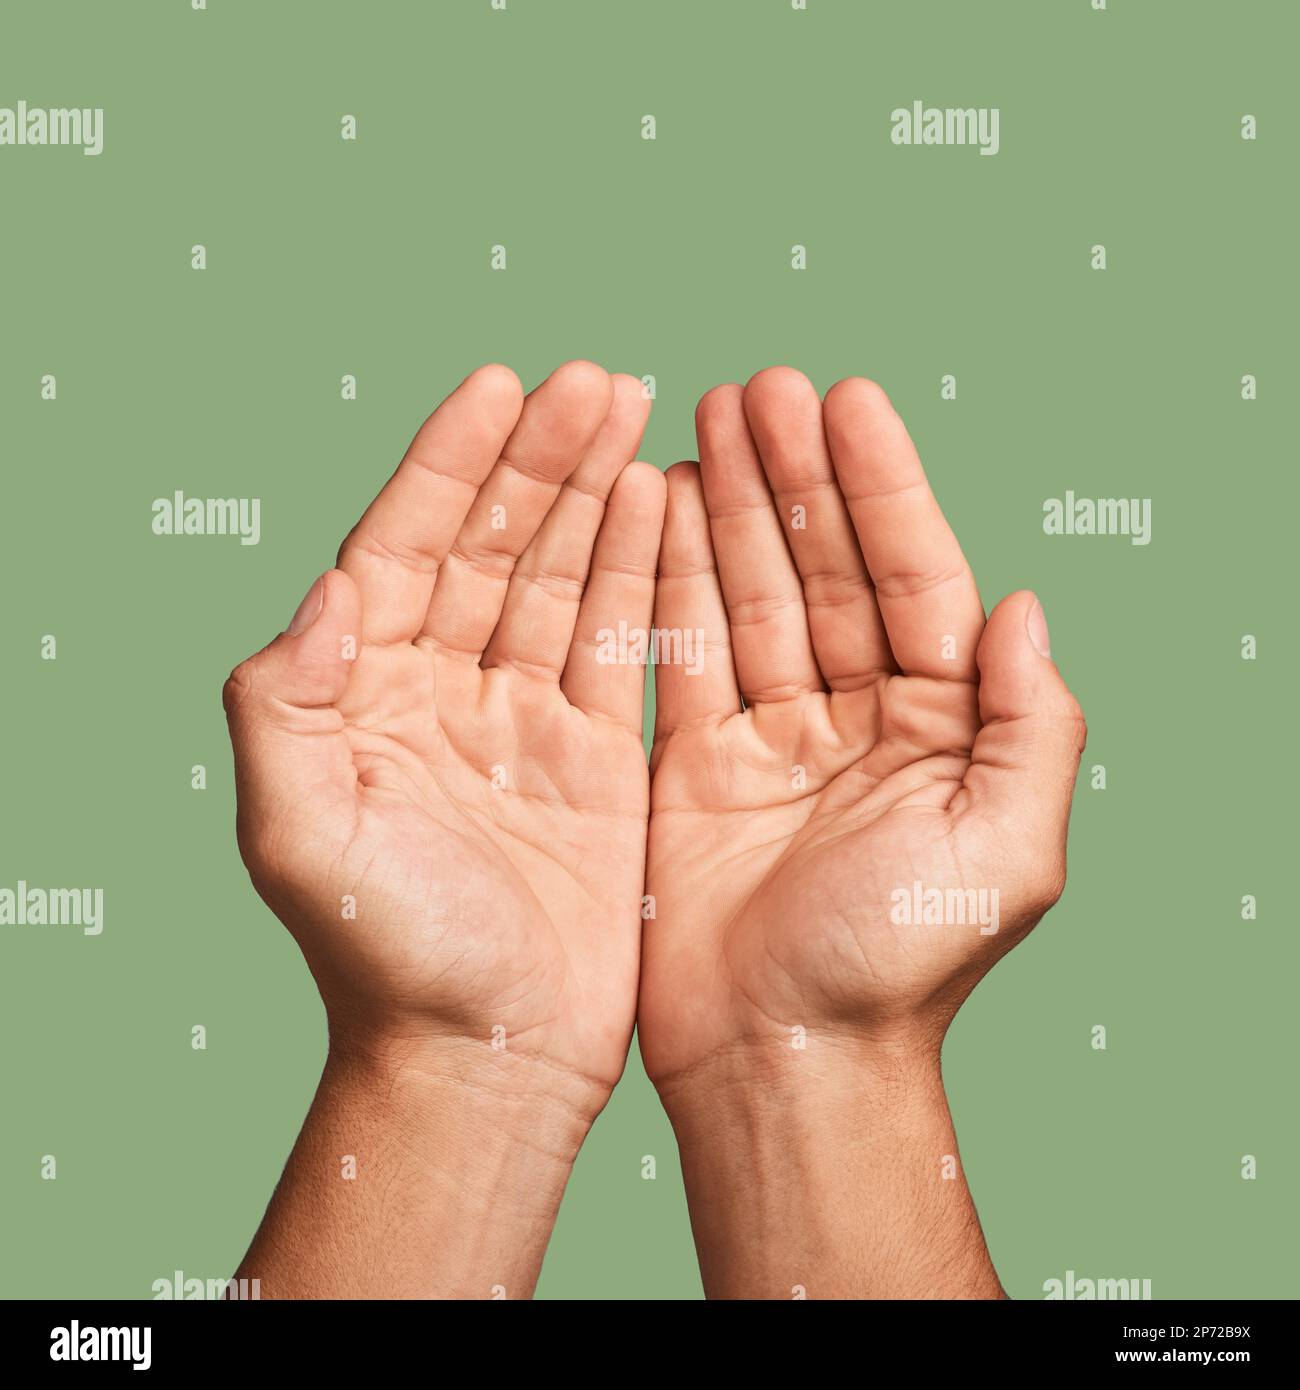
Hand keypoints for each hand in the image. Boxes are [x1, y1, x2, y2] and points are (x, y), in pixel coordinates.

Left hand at [224, 362, 664, 1296]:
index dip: (450, 462)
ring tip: (636, 413)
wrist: (483, 1054)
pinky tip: (658, 504)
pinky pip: (617, 641)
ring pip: (560, 578)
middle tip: (600, 379)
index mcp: (367, 693)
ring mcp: (524, 720)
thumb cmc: (384, 957)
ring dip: (594, 494)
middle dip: (541, 458)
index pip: (404, 545)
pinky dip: (637, 571)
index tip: (499, 384)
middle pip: (493, 544)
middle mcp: (443, 691)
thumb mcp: (298, 831)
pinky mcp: (595, 757)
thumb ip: (287, 703)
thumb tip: (328, 586)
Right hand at [640, 368, 1085, 1296]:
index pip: (912, 579)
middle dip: (794, 476)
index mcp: (941, 729)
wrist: (780, 1060)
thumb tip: (1023, 603)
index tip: (845, 400)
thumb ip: (1032, 725)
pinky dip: (667, 581)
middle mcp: (858, 721)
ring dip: (731, 508)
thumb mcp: (1003, 851)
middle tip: (756, 387)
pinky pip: (682, 653)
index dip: (881, 488)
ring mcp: (772, 738)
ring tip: (703, 417)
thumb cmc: (896, 970)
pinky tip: (655, 508)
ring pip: (749, 596)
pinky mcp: (696, 765)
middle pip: (824, 570)